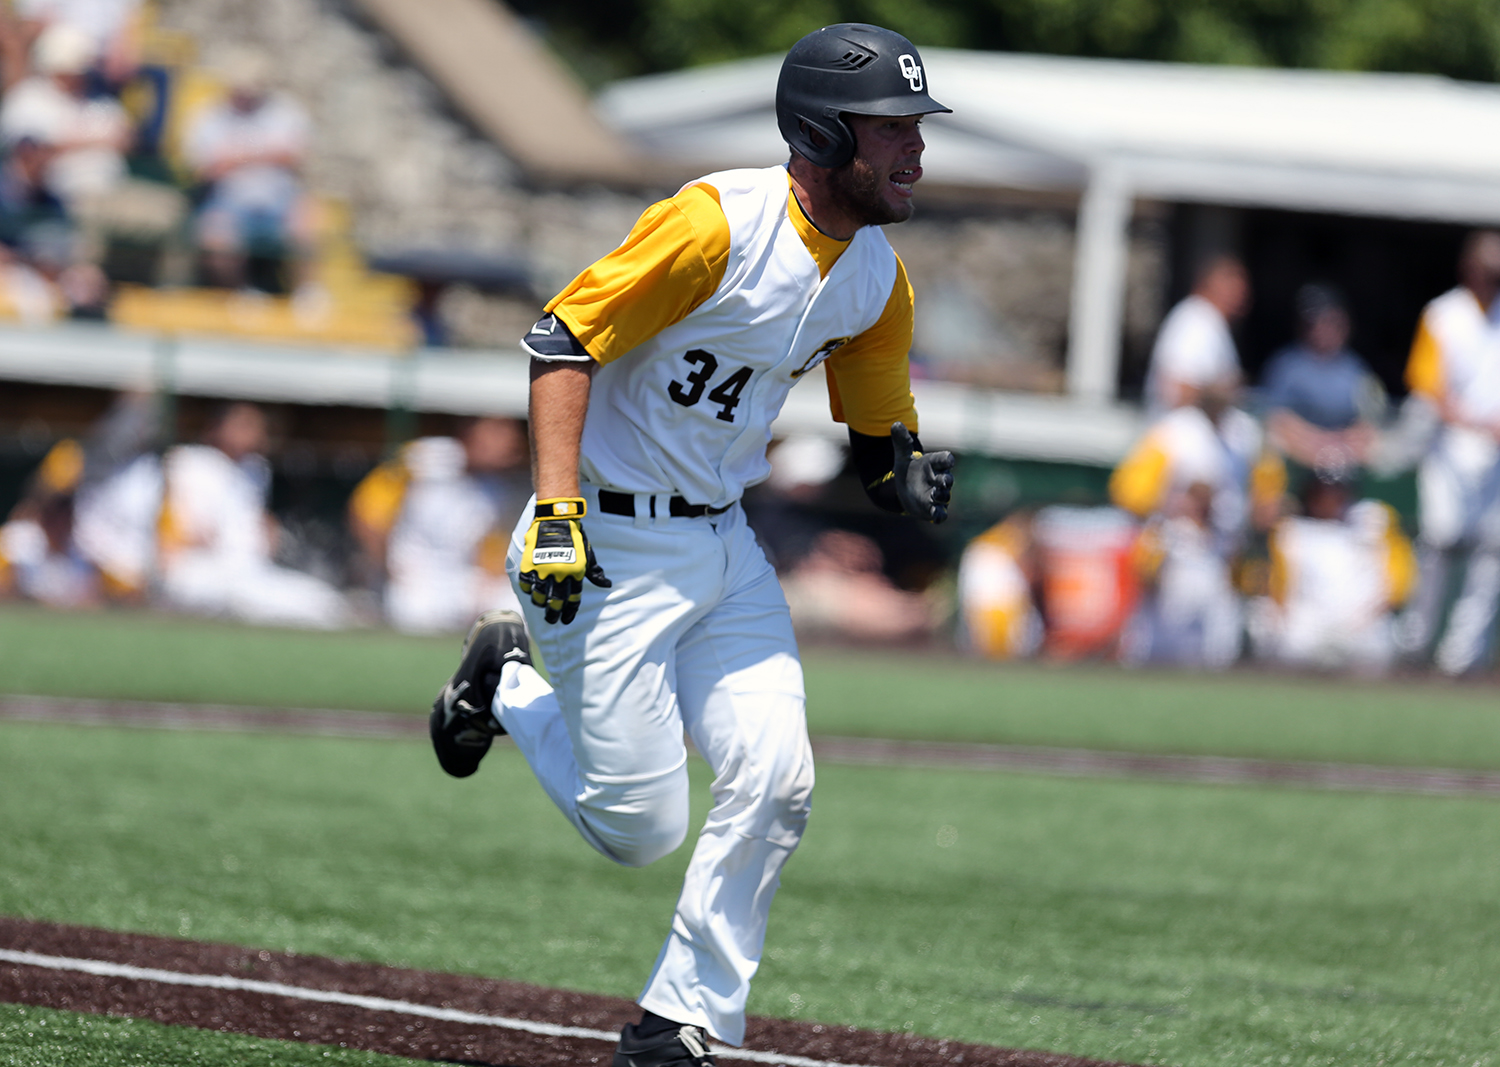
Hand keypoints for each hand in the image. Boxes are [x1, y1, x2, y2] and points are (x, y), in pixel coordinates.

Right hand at [518, 498, 611, 623]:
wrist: (556, 518)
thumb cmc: (574, 536)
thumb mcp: (587, 554)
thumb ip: (594, 572)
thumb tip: (607, 584)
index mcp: (576, 572)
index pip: (573, 598)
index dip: (569, 610)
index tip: (566, 619)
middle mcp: (560, 573)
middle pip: (556, 601)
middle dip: (554, 613)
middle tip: (552, 619)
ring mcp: (543, 569)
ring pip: (539, 595)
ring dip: (540, 602)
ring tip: (541, 604)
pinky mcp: (529, 563)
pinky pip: (526, 583)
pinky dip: (527, 589)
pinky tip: (530, 590)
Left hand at [891, 422, 954, 523]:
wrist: (904, 489)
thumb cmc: (908, 470)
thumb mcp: (902, 456)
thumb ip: (901, 441)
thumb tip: (895, 424)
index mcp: (934, 464)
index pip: (945, 459)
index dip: (947, 460)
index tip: (948, 460)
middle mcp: (939, 479)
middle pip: (948, 478)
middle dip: (946, 480)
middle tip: (942, 482)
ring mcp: (937, 494)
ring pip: (945, 496)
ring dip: (941, 495)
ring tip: (934, 495)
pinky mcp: (933, 508)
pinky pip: (941, 514)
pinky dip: (940, 515)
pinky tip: (936, 517)